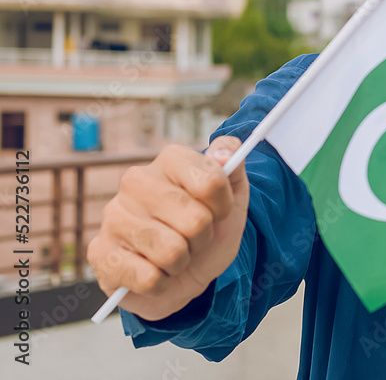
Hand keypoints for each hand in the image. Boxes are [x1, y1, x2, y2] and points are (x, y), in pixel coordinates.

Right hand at [87, 136, 249, 320]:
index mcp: (170, 160)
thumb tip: (224, 153)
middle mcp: (135, 181)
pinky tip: (154, 271)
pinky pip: (148, 278)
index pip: (211, 182)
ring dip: (182, 262)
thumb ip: (234, 166)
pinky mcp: (100, 253)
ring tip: (174, 253)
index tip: (218, 211)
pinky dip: (160, 283)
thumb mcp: (233, 197)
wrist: (185, 274)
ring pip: (172, 251)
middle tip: (194, 237)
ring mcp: (113, 216)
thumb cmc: (207, 229)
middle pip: (196, 220)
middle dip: (203, 237)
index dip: (223, 206)